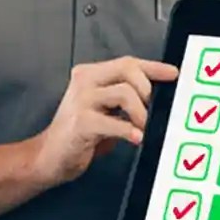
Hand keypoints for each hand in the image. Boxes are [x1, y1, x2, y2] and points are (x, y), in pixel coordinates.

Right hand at [30, 56, 178, 187]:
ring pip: (125, 93)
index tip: (173, 74)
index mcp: (90, 75)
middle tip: (152, 111)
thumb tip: (156, 100)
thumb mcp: (103, 111)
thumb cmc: (77, 135)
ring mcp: (81, 100)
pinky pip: (115, 122)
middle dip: (147, 90)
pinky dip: (130, 131)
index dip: (153, 67)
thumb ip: (124, 101)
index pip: (128, 63)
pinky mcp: (81, 122)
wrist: (47, 157)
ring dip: (142, 114)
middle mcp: (84, 82)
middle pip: (128, 69)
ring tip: (142, 128)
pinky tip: (136, 138)